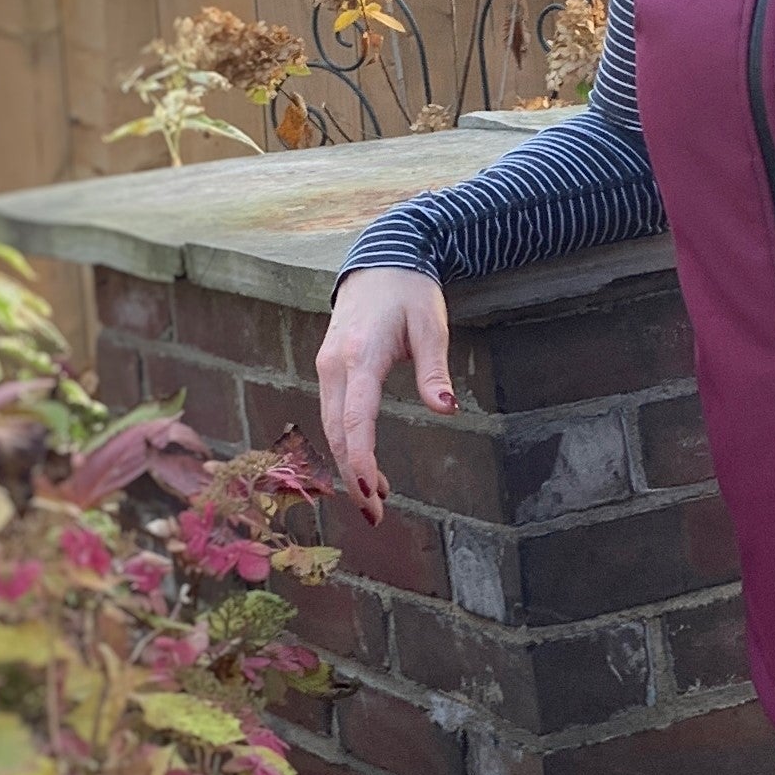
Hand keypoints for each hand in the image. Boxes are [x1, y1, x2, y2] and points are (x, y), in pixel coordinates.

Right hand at [316, 269, 455, 520]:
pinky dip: (347, 443)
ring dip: (350, 464)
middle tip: (375, 515)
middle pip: (337, 431)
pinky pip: (334, 413)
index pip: (355, 417)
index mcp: (360, 355)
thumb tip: (448, 410)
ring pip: (332, 426)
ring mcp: (326, 366)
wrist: (379, 260)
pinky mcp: (329, 368)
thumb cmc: (410, 292)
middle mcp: (334, 364)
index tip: (369, 491)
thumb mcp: (431, 326)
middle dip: (352, 476)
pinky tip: (366, 464)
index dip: (359, 458)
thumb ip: (435, 371)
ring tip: (376, 497)